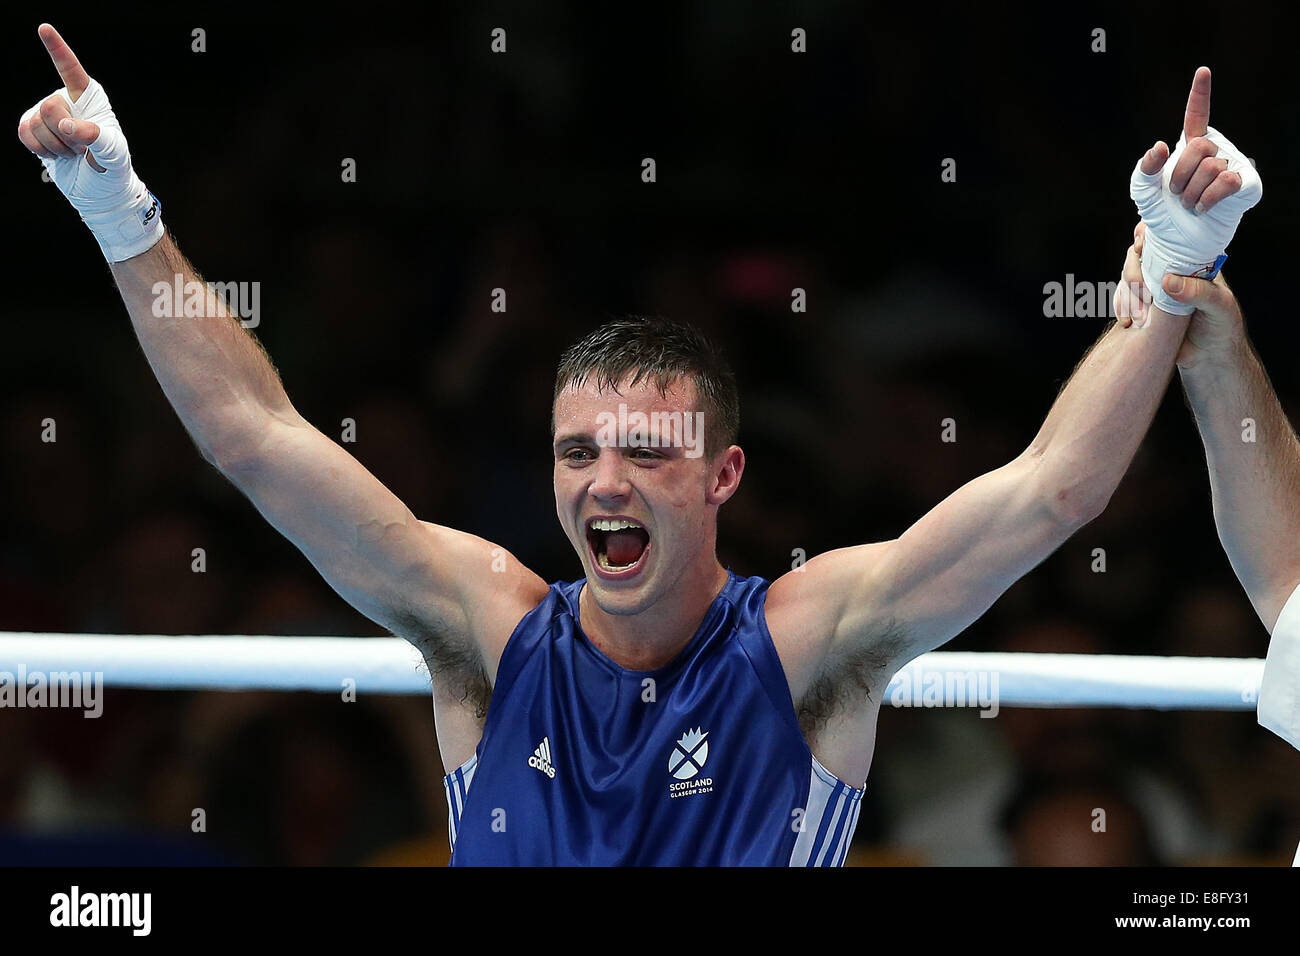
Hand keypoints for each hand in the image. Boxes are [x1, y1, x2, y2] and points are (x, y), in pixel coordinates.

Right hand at [15, 24, 162, 261]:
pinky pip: (24, 133)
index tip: (44, 29)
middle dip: (64, 134)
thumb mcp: (113, 155)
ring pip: (35, 122)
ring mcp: (47, 115)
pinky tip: (57, 155)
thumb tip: (68, 126)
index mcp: (89, 99)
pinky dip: (40, 149)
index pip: (71, 70)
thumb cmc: (113, 169)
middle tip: (82, 149)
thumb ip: (95, 137)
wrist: (99, 192)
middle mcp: (66, 101)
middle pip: (49, 106)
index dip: (57, 49)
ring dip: (55, 146)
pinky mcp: (34, 129)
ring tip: (73, 153)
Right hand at [1116, 221, 1242, 368]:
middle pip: (1140, 255)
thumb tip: (1168, 280)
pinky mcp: (1143, 306)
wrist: (1209, 358)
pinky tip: (1128, 321)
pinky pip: (1124, 297)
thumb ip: (1198, 292)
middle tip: (1141, 292)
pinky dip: (1122, 306)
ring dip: (1127, 293)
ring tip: (1140, 316)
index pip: (1168, 239)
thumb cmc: (1222, 328)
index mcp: (1193, 262)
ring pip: (1128, 276)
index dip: (1150, 236)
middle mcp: (1171, 270)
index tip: (1143, 248)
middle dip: (1134, 271)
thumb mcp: (1219, 307)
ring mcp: (1154, 288)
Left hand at [1128, 67, 1260, 315]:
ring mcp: (1234, 165)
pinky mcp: (1247, 185)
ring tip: (1191, 206)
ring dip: (1192, 193)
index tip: (1202, 71)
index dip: (1200, 94)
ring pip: (1211, 167)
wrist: (1176, 243)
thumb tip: (1161, 146)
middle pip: (1198, 147)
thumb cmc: (1162, 215)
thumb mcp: (1142, 191)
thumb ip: (1144, 167)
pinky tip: (1204, 208)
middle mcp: (1216, 151)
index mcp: (1190, 147)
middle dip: (1179, 176)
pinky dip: (1209, 198)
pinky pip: (1228, 181)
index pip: (1196, 116)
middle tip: (1177, 196)